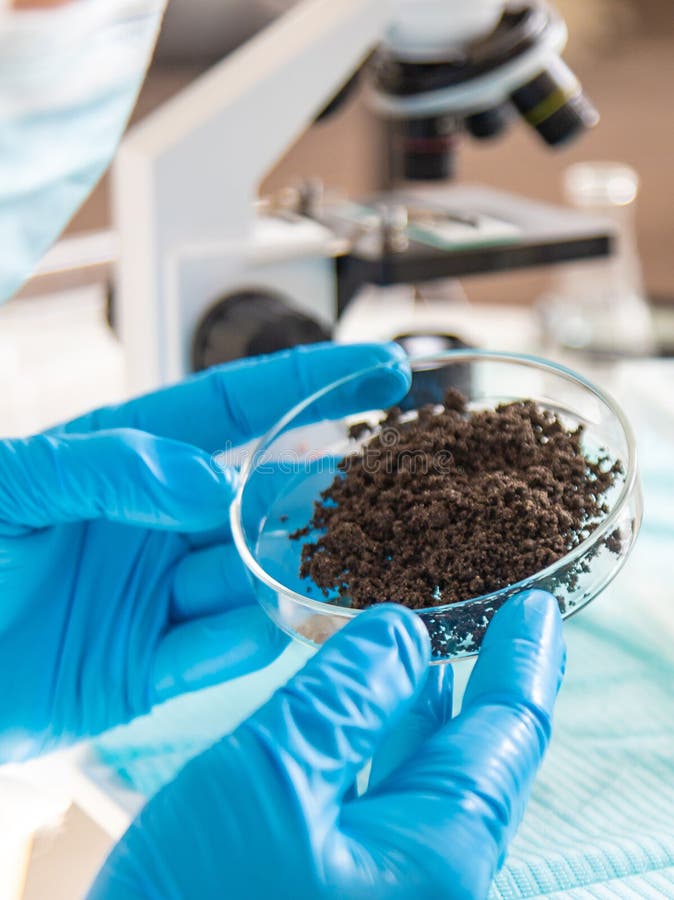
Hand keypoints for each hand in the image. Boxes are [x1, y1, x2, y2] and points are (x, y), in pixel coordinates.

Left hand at [0, 342, 408, 760]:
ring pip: (251, 578)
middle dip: (320, 496)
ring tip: (340, 570)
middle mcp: (159, 523)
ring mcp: (159, 594)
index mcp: (130, 458)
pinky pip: (212, 653)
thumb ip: (105, 468)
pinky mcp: (148, 667)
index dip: (313, 383)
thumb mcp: (9, 483)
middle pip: (261, 500)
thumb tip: (211, 486)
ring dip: (292, 574)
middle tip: (384, 497)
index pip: (239, 407)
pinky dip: (244, 642)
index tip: (384, 370)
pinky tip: (265, 630)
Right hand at [90, 590, 564, 899]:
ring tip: (431, 653)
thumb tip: (403, 632)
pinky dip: (384, 745)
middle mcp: (427, 882)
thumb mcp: (268, 778)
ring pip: (430, 781)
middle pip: (480, 758)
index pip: (506, 734)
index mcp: (435, 856)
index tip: (535, 608)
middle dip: (485, 681)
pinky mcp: (341, 896)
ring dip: (430, 710)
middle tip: (490, 620)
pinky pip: (387, 805)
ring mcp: (386, 894)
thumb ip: (343, 698)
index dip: (523, 661)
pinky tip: (366, 718)